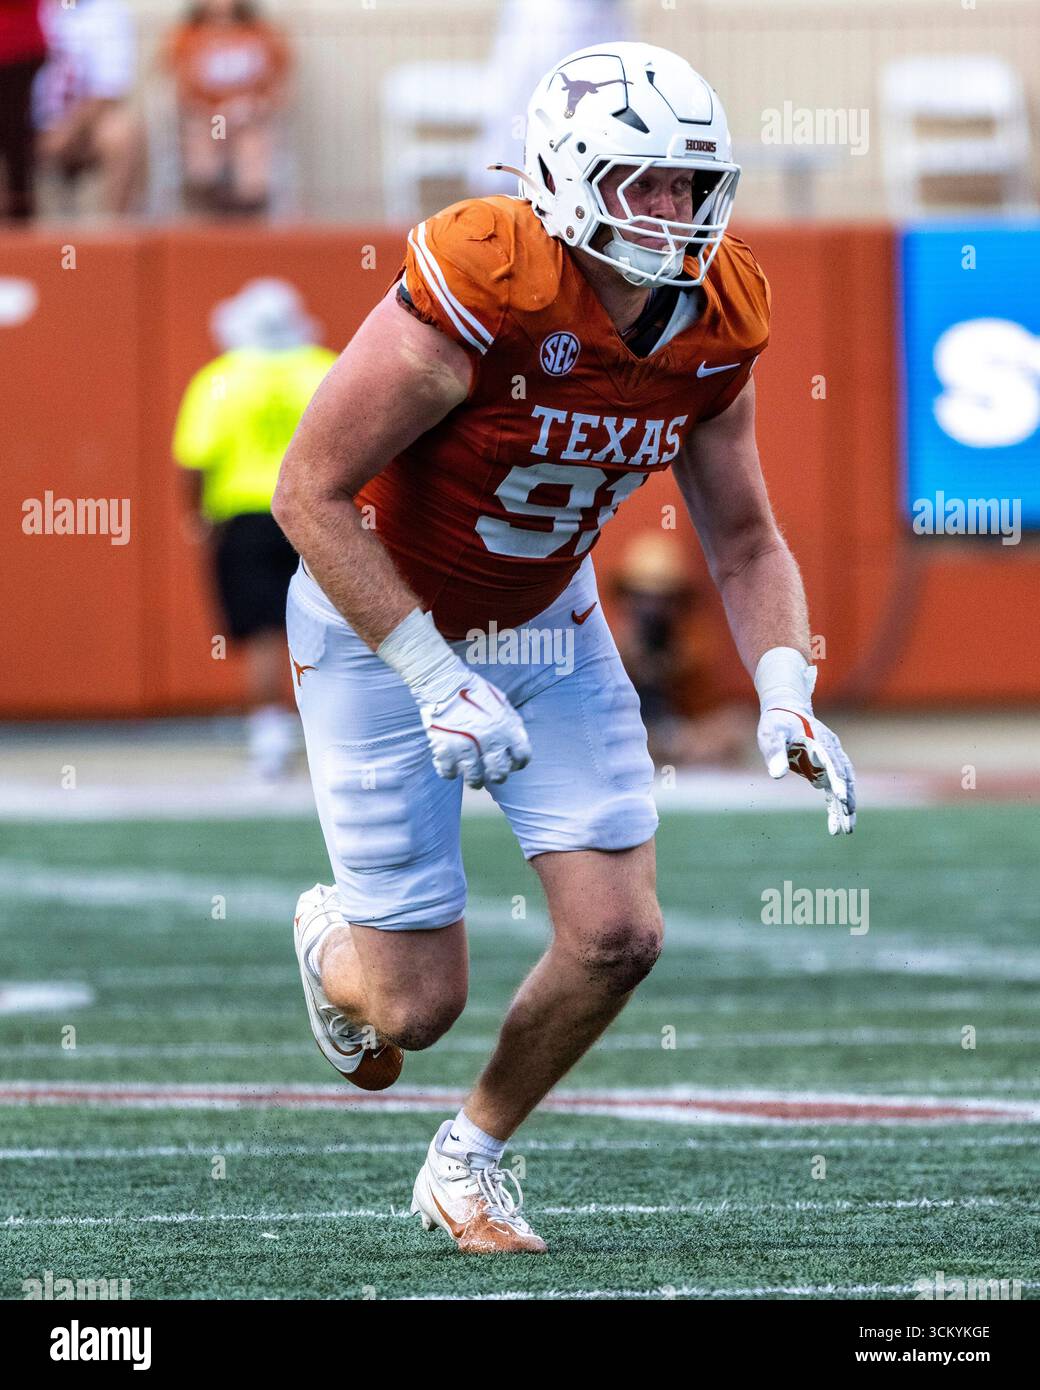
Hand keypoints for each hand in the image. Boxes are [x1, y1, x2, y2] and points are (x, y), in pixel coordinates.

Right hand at [420, 673, 530, 788]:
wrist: (443, 683)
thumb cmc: (473, 691)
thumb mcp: (502, 702)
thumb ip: (511, 723)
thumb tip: (516, 740)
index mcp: (506, 727)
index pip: (523, 756)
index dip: (518, 762)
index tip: (512, 762)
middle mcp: (489, 740)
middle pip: (500, 774)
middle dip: (497, 775)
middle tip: (491, 772)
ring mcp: (466, 747)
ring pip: (475, 780)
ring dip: (474, 779)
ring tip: (472, 774)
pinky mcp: (445, 750)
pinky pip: (450, 773)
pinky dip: (451, 772)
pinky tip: (452, 764)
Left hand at [757, 705, 855, 834]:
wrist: (787, 712)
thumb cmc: (778, 723)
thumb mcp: (772, 734)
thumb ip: (775, 751)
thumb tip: (777, 775)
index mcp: (821, 741)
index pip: (833, 763)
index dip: (837, 780)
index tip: (841, 798)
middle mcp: (832, 752)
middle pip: (845, 778)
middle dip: (847, 801)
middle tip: (847, 825)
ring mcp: (831, 761)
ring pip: (844, 786)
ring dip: (845, 808)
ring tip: (846, 830)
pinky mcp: (825, 769)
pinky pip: (833, 789)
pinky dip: (835, 806)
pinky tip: (835, 824)